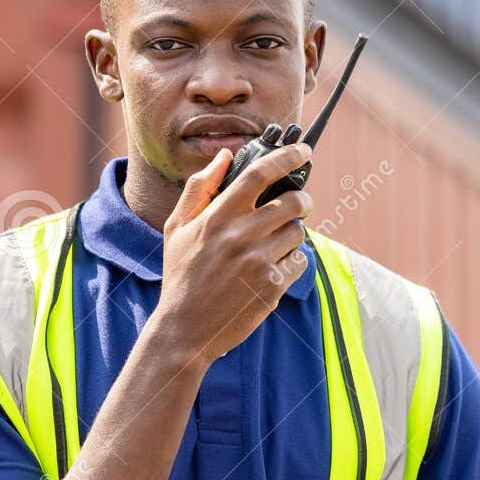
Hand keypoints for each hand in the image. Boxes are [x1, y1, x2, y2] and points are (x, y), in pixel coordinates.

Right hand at [153, 143, 313, 368]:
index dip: (286, 157)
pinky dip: (293, 261)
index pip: (259, 174)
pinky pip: (300, 261)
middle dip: (302, 199)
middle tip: (297, 204)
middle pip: (292, 201)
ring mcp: (259, 262)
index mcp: (217, 217)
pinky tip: (272, 269)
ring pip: (298, 232)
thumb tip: (225, 156)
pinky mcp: (273, 287)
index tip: (303, 150)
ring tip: (272, 245)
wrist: (185, 329)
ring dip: (293, 233)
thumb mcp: (177, 228)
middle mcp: (240, 236)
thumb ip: (200, 188)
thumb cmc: (181, 275)